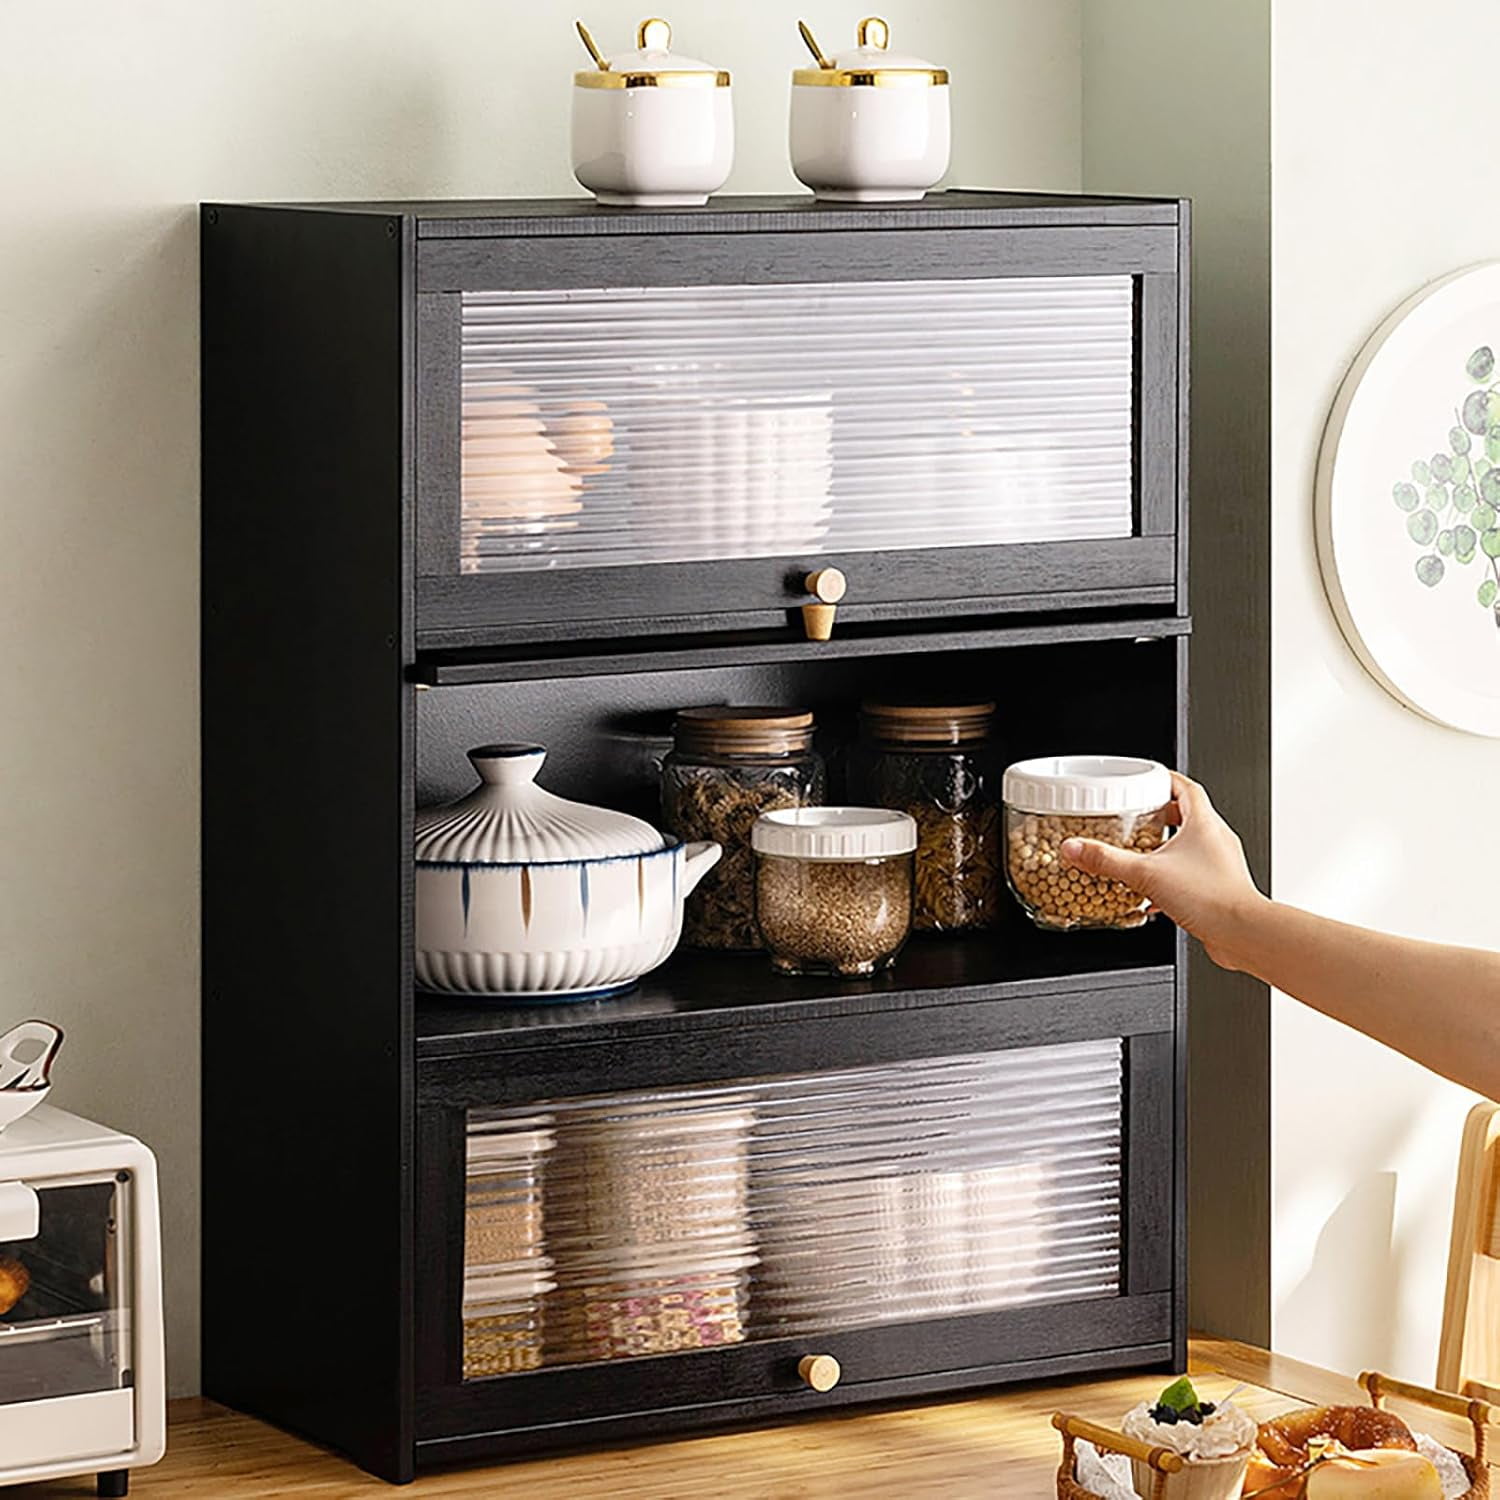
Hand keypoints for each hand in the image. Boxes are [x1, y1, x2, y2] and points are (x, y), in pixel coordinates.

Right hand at [1060, 773, 1265, 968]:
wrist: (1241, 933)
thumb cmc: (1211, 898)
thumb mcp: (1146, 873)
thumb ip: (1107, 860)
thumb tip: (1076, 848)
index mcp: (1204, 823)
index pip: (1185, 787)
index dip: (1165, 780)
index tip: (1147, 779)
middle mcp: (1216, 840)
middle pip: (1187, 814)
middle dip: (1160, 815)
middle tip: (1138, 817)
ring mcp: (1220, 864)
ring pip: (1190, 845)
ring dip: (1166, 847)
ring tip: (1141, 854)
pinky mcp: (1218, 886)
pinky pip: (1192, 872)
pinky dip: (1171, 876)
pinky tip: (1152, 892)